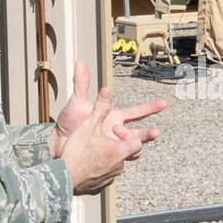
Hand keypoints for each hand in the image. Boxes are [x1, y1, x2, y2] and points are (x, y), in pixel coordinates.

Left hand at [50, 60, 165, 157]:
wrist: (58, 142)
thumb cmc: (68, 121)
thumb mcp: (77, 102)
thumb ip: (81, 83)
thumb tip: (79, 63)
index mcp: (114, 117)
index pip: (136, 112)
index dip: (151, 107)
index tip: (164, 103)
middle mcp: (116, 132)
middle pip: (138, 133)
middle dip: (148, 134)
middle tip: (156, 132)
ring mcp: (113, 146)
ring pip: (132, 149)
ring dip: (135, 148)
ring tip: (135, 147)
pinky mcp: (107, 158)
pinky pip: (121, 160)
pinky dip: (124, 158)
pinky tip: (124, 157)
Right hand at [61, 87, 157, 194]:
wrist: (64, 177)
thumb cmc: (77, 151)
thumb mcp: (89, 125)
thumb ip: (101, 107)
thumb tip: (107, 90)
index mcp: (121, 150)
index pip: (137, 141)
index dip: (127, 133)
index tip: (114, 130)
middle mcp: (119, 166)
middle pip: (128, 153)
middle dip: (120, 144)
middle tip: (108, 139)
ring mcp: (110, 177)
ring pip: (116, 165)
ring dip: (109, 156)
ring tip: (94, 151)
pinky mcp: (100, 186)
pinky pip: (104, 176)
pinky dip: (99, 169)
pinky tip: (86, 164)